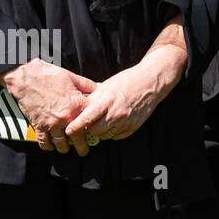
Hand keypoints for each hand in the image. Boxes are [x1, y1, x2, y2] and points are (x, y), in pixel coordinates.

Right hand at [0, 59, 96, 154]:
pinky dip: (48, 146)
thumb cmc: (47, 74)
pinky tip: (50, 146)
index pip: (91, 123)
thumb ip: (88, 86)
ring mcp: (51, 123)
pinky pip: (44, 142)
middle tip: (83, 150)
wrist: (25, 76)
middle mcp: (65, 117)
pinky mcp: (39, 125)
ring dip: (65, 148)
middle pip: (77, 139)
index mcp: (76, 105)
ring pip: (61, 144)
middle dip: (82, 147)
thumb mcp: (72, 77)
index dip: (94, 129)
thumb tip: (99, 89)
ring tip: (66, 149)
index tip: (95, 133)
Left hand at [65, 46, 185, 144]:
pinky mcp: (133, 127)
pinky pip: (117, 137)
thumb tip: (77, 106)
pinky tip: (113, 122)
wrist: (149, 83)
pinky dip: (112, 132)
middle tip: (87, 123)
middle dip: (88, 129)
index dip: (76, 127)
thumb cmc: (126, 82)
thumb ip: (92, 98)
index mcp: (106, 101)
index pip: (86, 118)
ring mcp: (125, 122)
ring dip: (100, 131)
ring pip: (105, 136)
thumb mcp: (104, 86)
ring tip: (102, 120)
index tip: (68, 131)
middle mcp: (116, 113)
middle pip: (95, 131)